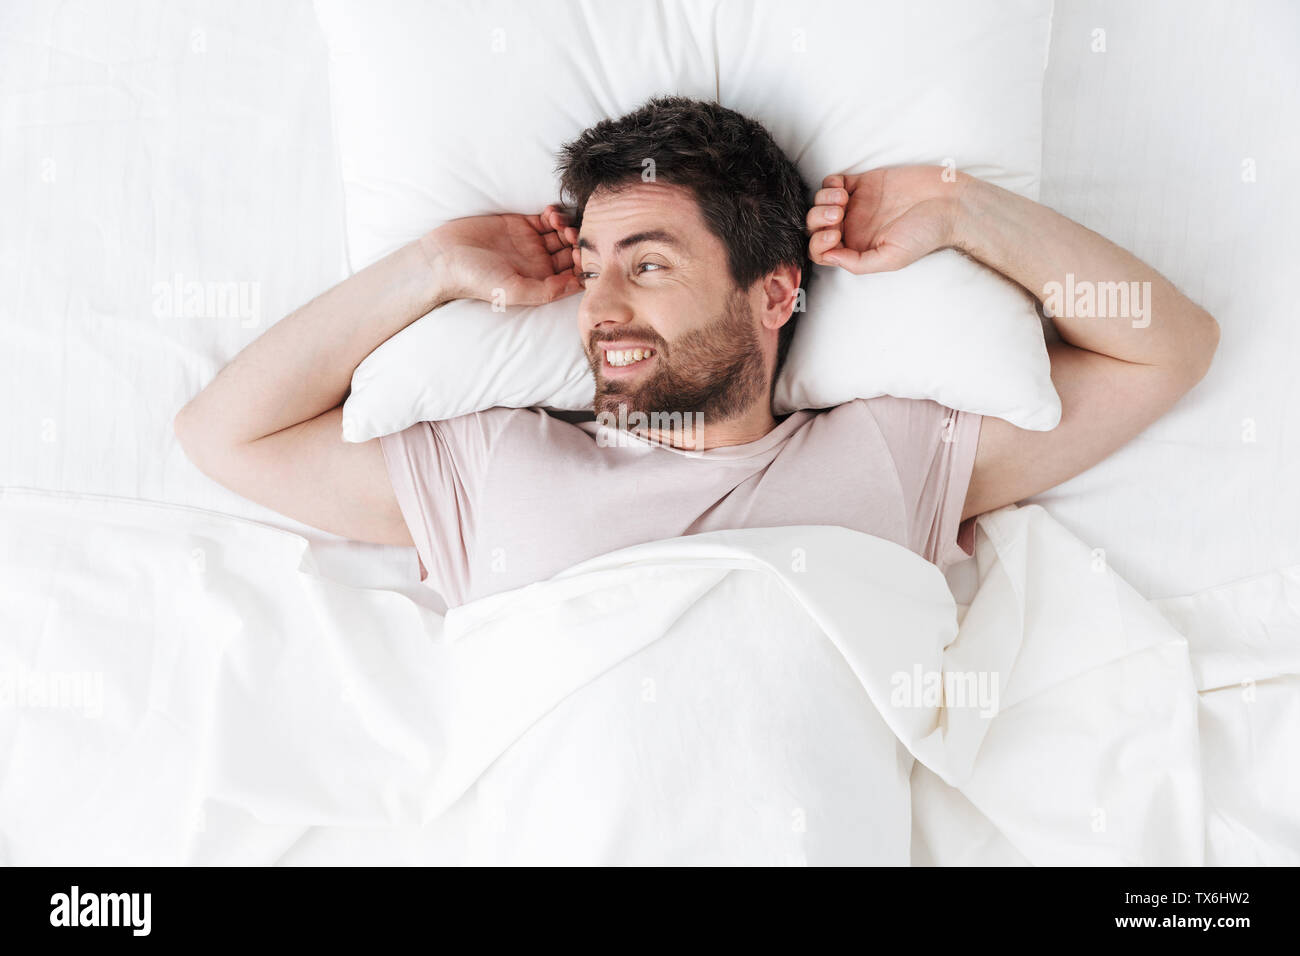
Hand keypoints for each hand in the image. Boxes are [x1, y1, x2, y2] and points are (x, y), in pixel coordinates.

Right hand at [422, 204, 582, 305]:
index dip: (584, 265)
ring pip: (563, 234)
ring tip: (559, 224)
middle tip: (572, 236)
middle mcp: (540, 264)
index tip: (581, 255)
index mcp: (542, 283)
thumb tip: (576, 284)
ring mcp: (532, 243)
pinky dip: (555, 215)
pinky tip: (551, 214)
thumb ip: (546, 291)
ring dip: (568, 226)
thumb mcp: (513, 291)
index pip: (575, 275)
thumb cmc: (476, 279)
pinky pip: (548, 219)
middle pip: (573, 252)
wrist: (446, 255)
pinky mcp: (522, 224)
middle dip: (579, 243)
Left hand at [806, 167, 967, 274]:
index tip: (835, 236)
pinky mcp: (862, 183)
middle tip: (838, 216)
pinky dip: (830, 185)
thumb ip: (858, 263)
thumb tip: (827, 257)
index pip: (821, 252)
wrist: (949, 203)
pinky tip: (843, 189)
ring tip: (842, 201)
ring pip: (819, 203)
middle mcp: (852, 229)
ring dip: (822, 202)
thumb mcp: (892, 258)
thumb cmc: (925, 235)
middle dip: (817, 221)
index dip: (818, 244)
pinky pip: (832, 183)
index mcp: (856, 250)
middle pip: (814, 227)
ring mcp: (855, 205)